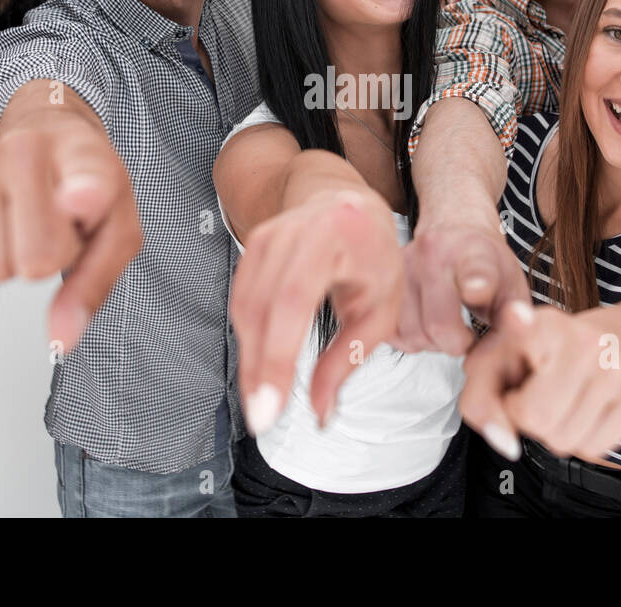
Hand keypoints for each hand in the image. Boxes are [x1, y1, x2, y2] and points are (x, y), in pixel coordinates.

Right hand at [0, 119, 141, 352]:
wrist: (50, 135)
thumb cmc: (89, 190)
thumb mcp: (116, 233)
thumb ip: (94, 285)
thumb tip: (60, 340)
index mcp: (89, 161)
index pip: (86, 182)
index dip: (83, 196)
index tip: (82, 201)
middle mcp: (30, 151)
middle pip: (31, 262)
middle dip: (45, 265)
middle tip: (55, 233)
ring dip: (7, 263)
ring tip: (26, 227)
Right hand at [231, 188, 404, 433]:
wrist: (346, 203)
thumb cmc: (372, 256)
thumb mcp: (379, 309)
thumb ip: (346, 360)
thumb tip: (319, 412)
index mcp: (339, 237)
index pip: (296, 300)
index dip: (277, 355)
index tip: (270, 406)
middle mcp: (296, 230)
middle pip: (263, 306)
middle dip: (258, 367)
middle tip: (262, 417)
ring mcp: (268, 234)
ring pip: (245, 305)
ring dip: (250, 358)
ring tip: (262, 398)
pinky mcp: (251, 244)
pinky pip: (241, 299)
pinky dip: (247, 336)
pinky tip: (259, 364)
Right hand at [396, 221, 530, 354]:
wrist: (454, 225)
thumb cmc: (484, 260)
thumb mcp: (512, 284)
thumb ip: (513, 319)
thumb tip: (503, 351)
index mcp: (476, 254)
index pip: (476, 271)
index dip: (476, 285)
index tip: (477, 291)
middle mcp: (434, 254)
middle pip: (439, 324)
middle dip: (457, 344)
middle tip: (467, 336)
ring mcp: (404, 266)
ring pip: (411, 333)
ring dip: (430, 343)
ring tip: (445, 327)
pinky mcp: (384, 280)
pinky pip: (391, 330)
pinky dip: (409, 338)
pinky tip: (424, 324)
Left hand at [460, 303, 620, 462]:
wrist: (608, 343)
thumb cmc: (539, 357)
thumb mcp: (495, 366)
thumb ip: (480, 402)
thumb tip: (505, 442)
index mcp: (542, 323)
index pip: (527, 329)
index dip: (519, 324)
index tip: (516, 315)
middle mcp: (584, 341)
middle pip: (536, 418)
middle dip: (525, 419)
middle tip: (533, 394)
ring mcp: (616, 369)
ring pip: (565, 441)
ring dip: (553, 433)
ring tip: (557, 400)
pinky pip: (593, 449)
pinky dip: (580, 442)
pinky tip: (580, 411)